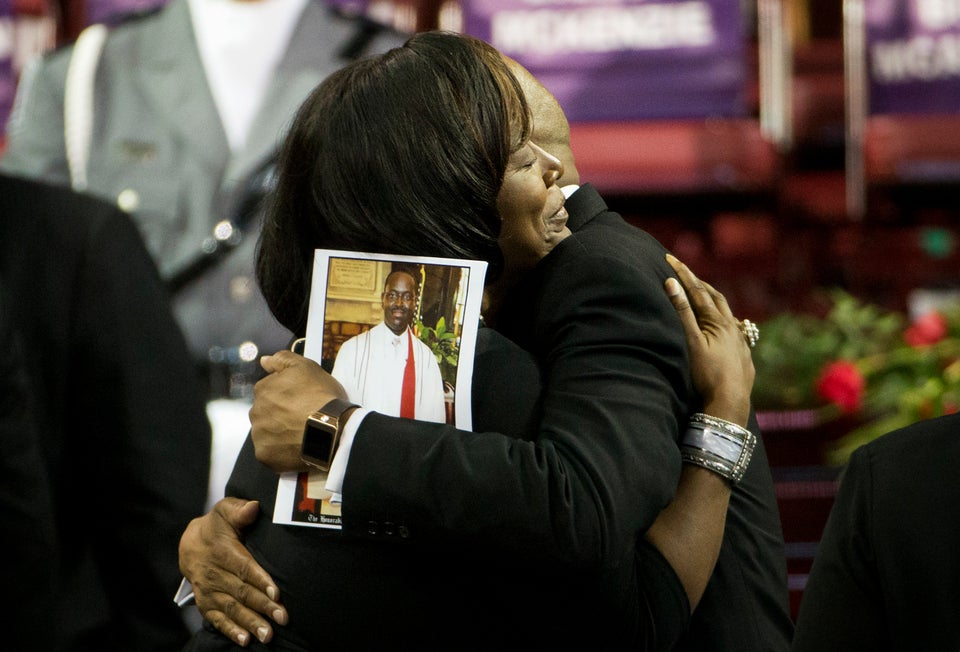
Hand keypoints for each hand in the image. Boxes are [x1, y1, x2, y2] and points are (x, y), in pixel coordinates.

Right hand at [178, 498, 286, 645]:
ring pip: (231, 609)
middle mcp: (213, 574)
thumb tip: (253, 507)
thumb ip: (238, 510)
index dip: (260, 580)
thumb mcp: (225, 511)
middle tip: (282, 618)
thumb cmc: (216, 526)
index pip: (243, 567)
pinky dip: (231, 630)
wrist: (189, 543)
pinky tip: (245, 640)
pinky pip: (217, 619)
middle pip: (241, 592)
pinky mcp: (206, 603)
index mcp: (221, 551)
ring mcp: (208, 591)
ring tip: (267, 635)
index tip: (276, 593)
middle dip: (262, 606)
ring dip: (250, 622)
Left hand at [250, 350, 347, 471]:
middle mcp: (255, 412)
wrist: (332, 430)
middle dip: (279, 414)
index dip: (286, 395)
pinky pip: (269, 453)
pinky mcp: (264, 455)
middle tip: (302, 417)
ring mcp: (259, 435)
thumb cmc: (322, 397)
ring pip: (266, 432)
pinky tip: (295, 447)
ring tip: (300, 434)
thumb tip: (264, 360)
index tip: (301, 400)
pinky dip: (280, 451)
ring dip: (278, 432)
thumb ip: (283, 360)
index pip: (268, 390)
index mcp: (263, 389)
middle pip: (265, 412)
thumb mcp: (307, 367)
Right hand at [664, 254, 754, 427]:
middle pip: (715, 297)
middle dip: (699, 283)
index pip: (697, 290)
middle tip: (684, 272)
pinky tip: (723, 327)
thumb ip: (682, 312)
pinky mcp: (744, 355)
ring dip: (714, 300)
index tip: (669, 258)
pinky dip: (724, 321)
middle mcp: (732, 326)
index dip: (683, 273)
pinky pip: (735, 330)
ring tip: (704, 294)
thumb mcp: (691, 341)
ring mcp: (740, 341)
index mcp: (718, 321)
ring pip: (728, 313)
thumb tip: (671, 284)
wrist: (729, 403)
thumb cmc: (706, 374)